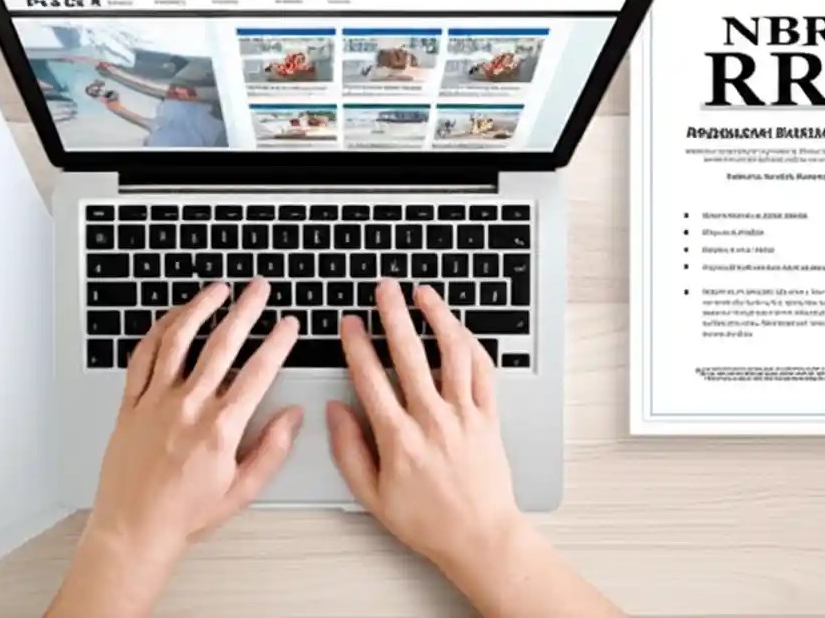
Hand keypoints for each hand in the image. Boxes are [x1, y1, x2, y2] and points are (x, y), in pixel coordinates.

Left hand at [48, 279, 301, 616]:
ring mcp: (155, 402)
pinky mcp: (130, 403)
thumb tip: (293, 417)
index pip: (258, 372)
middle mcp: (187, 408)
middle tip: (259, 289)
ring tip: (218, 289)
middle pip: (222, 344)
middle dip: (246, 310)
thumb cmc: (184, 515)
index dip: (278, 343)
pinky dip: (159, 330)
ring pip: (180, 340)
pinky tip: (173, 317)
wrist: (133, 529)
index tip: (288, 325)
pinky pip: (143, 356)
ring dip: (201, 308)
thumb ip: (272, 450)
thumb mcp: (241, 490)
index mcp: (220, 429)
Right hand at [328, 280, 521, 573]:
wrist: (480, 536)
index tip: (349, 323)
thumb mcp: (371, 495)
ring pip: (452, 353)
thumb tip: (335, 410)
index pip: (370, 378)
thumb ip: (348, 450)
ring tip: (423, 293)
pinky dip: (470, 343)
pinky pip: (482, 370)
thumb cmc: (425, 521)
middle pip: (410, 354)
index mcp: (398, 439)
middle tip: (384, 289)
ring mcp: (464, 415)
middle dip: (393, 314)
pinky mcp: (488, 416)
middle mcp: (432, 420)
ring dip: (437, 317)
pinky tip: (458, 328)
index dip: (356, 344)